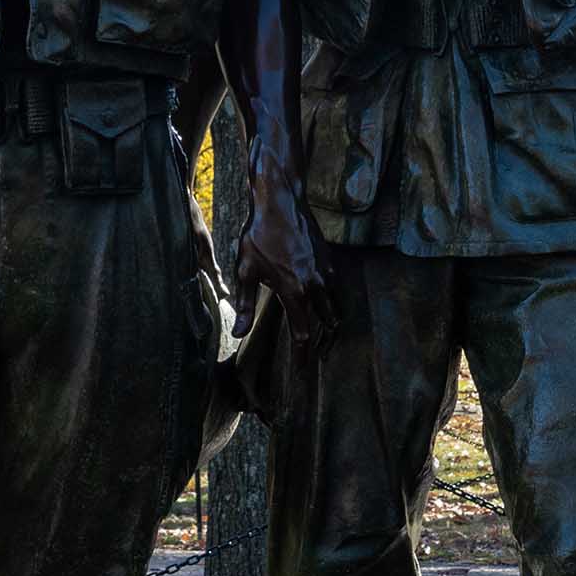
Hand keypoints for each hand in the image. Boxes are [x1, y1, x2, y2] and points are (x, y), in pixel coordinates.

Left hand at [233, 165, 336, 361]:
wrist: (282, 201)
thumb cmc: (259, 234)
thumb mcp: (246, 270)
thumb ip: (246, 304)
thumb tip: (239, 334)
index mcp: (295, 291)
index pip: (302, 334)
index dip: (302, 357)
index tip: (301, 374)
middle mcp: (316, 285)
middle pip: (325, 326)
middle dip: (321, 345)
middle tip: (313, 358)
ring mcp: (327, 273)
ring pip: (335, 309)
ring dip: (329, 326)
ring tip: (320, 338)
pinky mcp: (331, 262)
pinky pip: (336, 292)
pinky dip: (331, 305)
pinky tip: (320, 307)